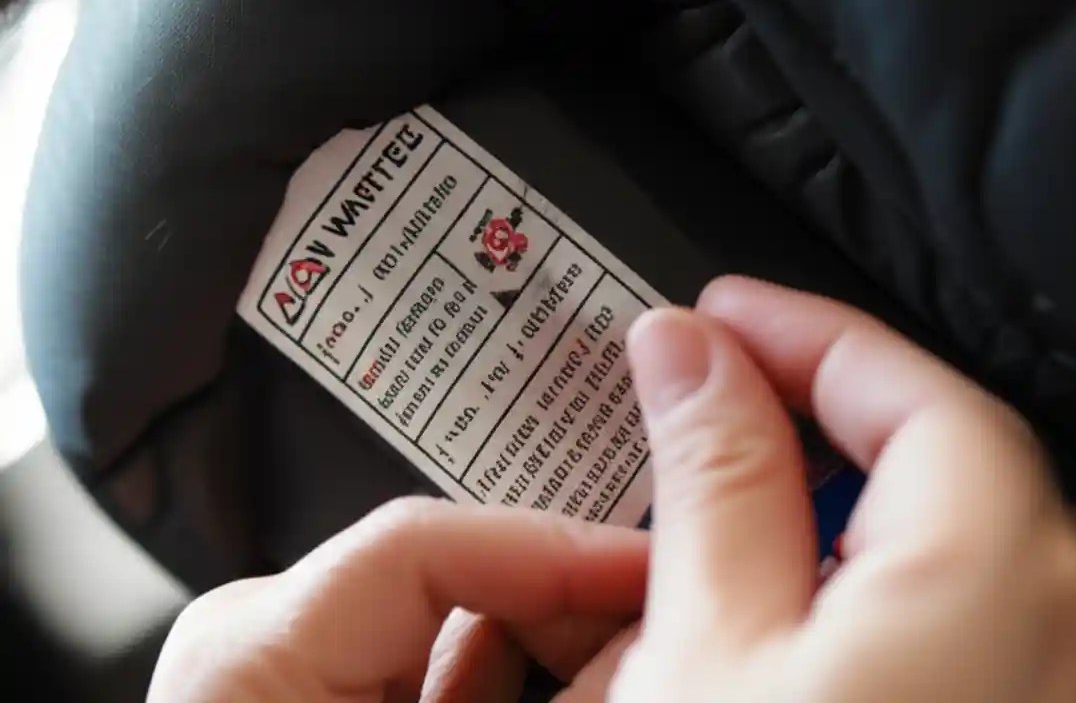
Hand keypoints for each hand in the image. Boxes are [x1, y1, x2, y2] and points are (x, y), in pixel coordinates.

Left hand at [147, 501, 647, 701]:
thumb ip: (513, 673)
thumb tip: (642, 642)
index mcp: (254, 643)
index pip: (425, 541)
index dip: (556, 545)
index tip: (650, 567)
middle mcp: (276, 637)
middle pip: (462, 570)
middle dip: (575, 590)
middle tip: (667, 612)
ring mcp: (315, 670)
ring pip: (472, 619)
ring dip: (566, 631)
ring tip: (648, 637)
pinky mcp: (351, 701)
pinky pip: (458, 666)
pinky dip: (533, 672)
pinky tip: (599, 672)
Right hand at [607, 276, 1075, 701]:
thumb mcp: (705, 648)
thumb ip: (714, 479)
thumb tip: (691, 354)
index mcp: (1002, 584)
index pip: (918, 392)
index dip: (805, 335)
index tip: (724, 321)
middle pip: (1035, 477)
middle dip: (911, 434)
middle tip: (801, 442)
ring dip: (989, 538)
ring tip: (862, 564)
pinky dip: (1019, 633)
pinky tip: (915, 667)